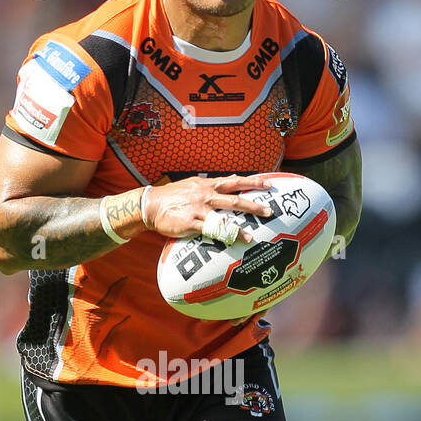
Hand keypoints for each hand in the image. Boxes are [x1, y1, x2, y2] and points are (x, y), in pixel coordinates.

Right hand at [143, 174, 277, 243]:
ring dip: (239, 225)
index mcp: (207, 185)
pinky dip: (221, 236)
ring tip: (252, 235)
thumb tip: (234, 178)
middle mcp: (205, 195)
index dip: (252, 182)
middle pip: (234, 199)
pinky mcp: (190, 223)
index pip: (234, 181)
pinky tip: (230, 242)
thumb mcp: (195, 184)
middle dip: (253, 205)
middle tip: (269, 211)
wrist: (151, 205)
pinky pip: (209, 230)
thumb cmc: (174, 196)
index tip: (268, 184)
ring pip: (223, 216)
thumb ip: (215, 183)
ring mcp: (198, 209)